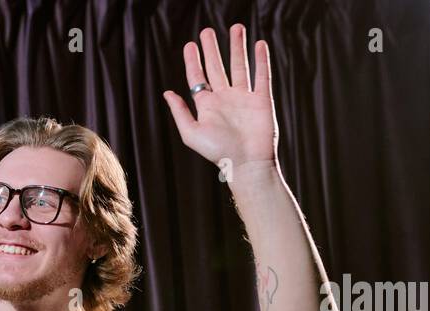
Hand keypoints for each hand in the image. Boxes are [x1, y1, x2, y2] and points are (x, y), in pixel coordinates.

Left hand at [162, 24, 277, 176]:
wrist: (247, 163)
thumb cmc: (218, 153)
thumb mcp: (192, 133)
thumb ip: (180, 112)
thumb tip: (168, 92)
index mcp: (207, 106)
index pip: (198, 77)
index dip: (192, 61)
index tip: (189, 45)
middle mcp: (224, 99)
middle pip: (217, 67)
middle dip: (212, 49)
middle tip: (207, 31)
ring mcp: (243, 98)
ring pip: (239, 66)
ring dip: (237, 47)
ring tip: (235, 28)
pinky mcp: (261, 100)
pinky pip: (261, 75)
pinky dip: (261, 60)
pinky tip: (259, 45)